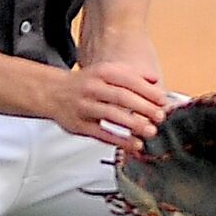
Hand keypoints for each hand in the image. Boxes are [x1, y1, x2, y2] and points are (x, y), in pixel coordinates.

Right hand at [50, 62, 166, 148]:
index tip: (162, 100)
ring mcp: (84, 107)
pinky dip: (120, 140)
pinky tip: (134, 144)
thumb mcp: (107, 71)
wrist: (52, 92)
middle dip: (143, 107)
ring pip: (111, 115)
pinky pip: (101, 134)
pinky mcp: (79, 125)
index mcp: (102, 72)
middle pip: (121, 97)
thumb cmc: (86, 84)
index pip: (128, 80)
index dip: (147, 91)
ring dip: (133, 124)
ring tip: (150, 131)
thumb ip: (132, 75)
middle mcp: (92, 87)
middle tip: (160, 117)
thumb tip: (156, 82)